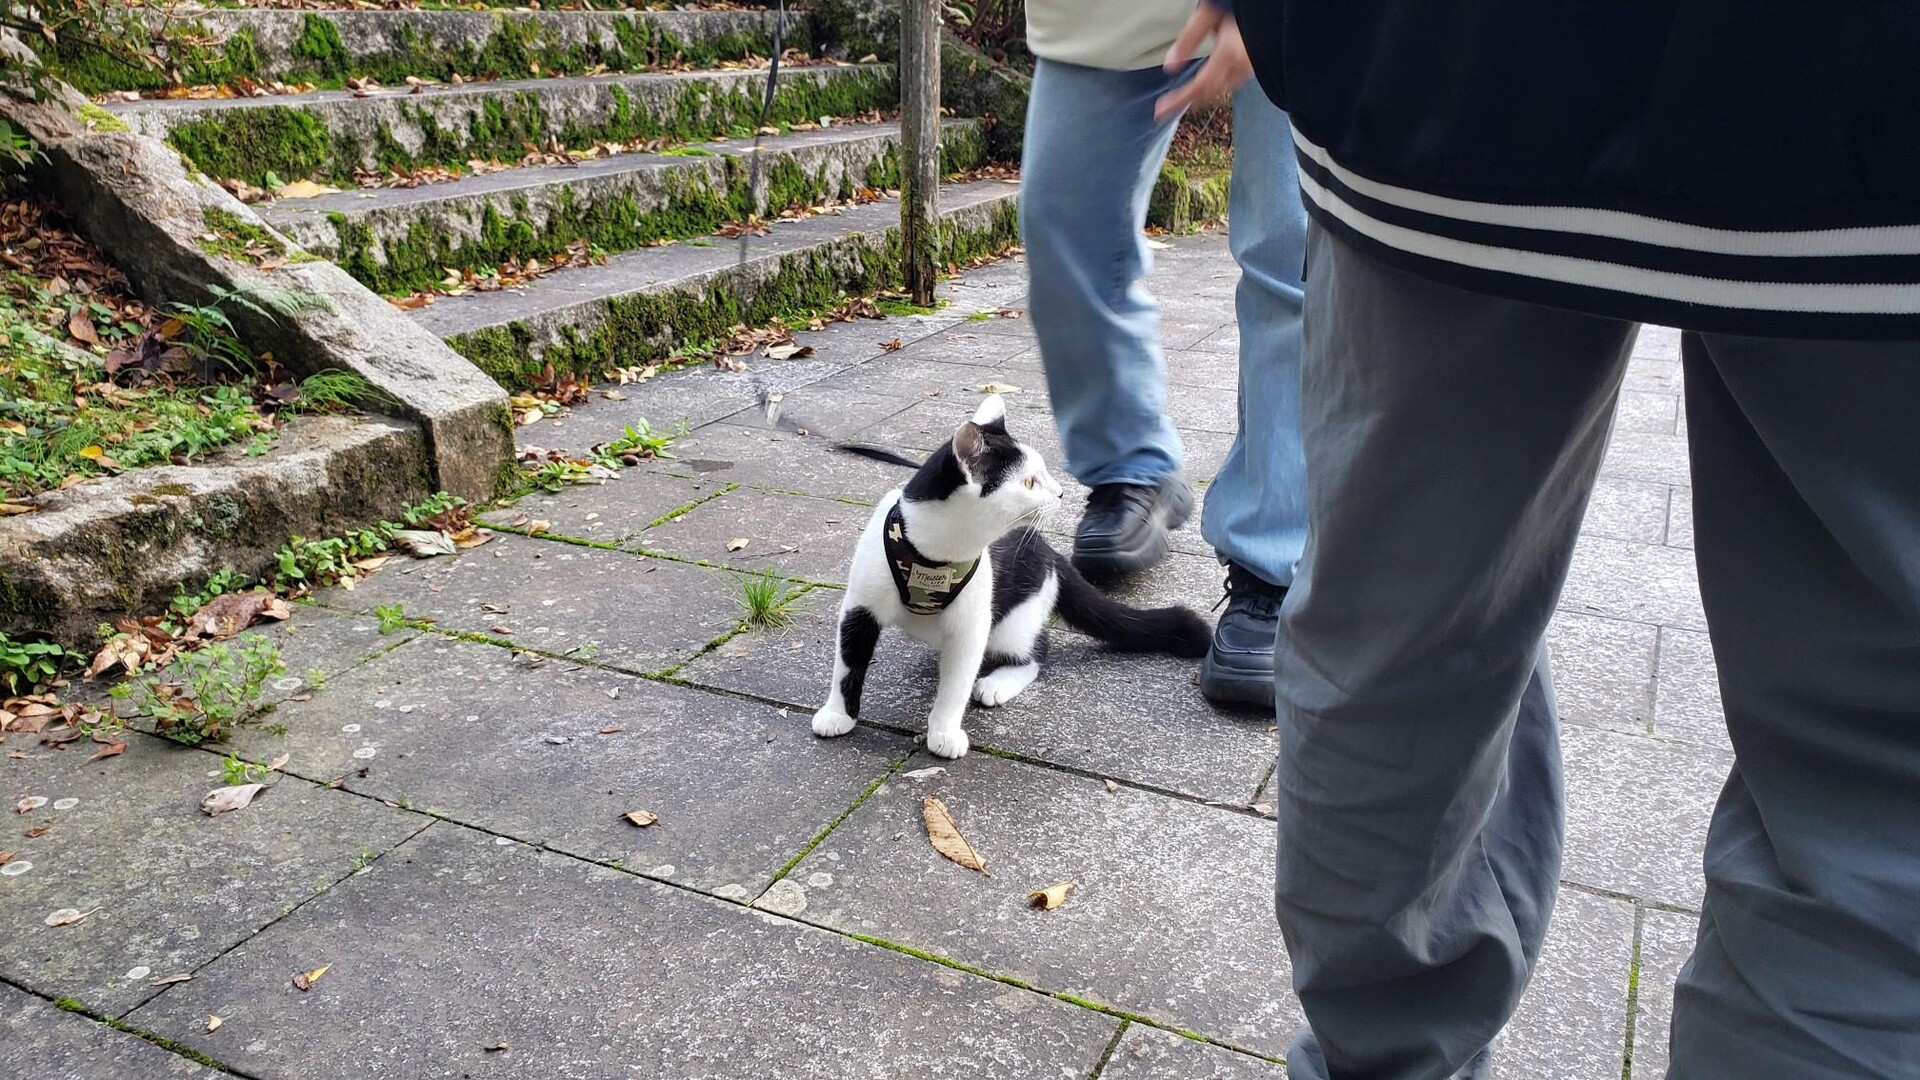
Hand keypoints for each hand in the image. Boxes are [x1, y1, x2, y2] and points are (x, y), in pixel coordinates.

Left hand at [1154, 4, 1251, 123]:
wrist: (1275, 4)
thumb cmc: (1241, 4)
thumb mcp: (1209, 13)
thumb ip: (1189, 39)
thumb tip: (1170, 65)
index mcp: (1230, 53)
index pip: (1200, 86)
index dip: (1180, 100)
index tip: (1162, 110)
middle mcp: (1244, 65)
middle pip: (1212, 92)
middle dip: (1190, 101)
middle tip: (1169, 107)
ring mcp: (1254, 65)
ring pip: (1224, 89)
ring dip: (1204, 95)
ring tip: (1187, 96)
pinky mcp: (1260, 62)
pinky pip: (1235, 81)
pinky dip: (1218, 86)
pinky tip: (1211, 81)